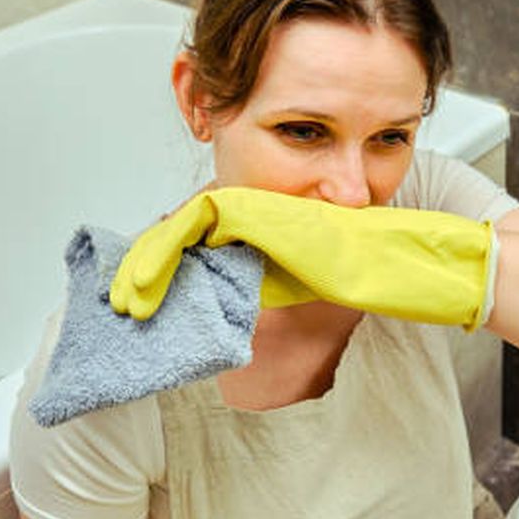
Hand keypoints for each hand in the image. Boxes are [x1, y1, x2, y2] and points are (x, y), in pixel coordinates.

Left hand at [110, 188, 494, 329]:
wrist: (395, 260)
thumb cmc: (363, 271)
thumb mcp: (296, 283)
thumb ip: (258, 284)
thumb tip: (220, 312)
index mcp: (262, 228)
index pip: (201, 243)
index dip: (167, 269)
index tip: (145, 304)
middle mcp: (253, 212)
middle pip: (181, 232)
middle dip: (145, 267)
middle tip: (123, 303)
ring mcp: (253, 206)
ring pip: (179, 226)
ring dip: (145, 262)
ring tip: (125, 299)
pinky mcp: (254, 208)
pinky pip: (193, 224)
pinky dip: (162, 250)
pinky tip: (144, 281)